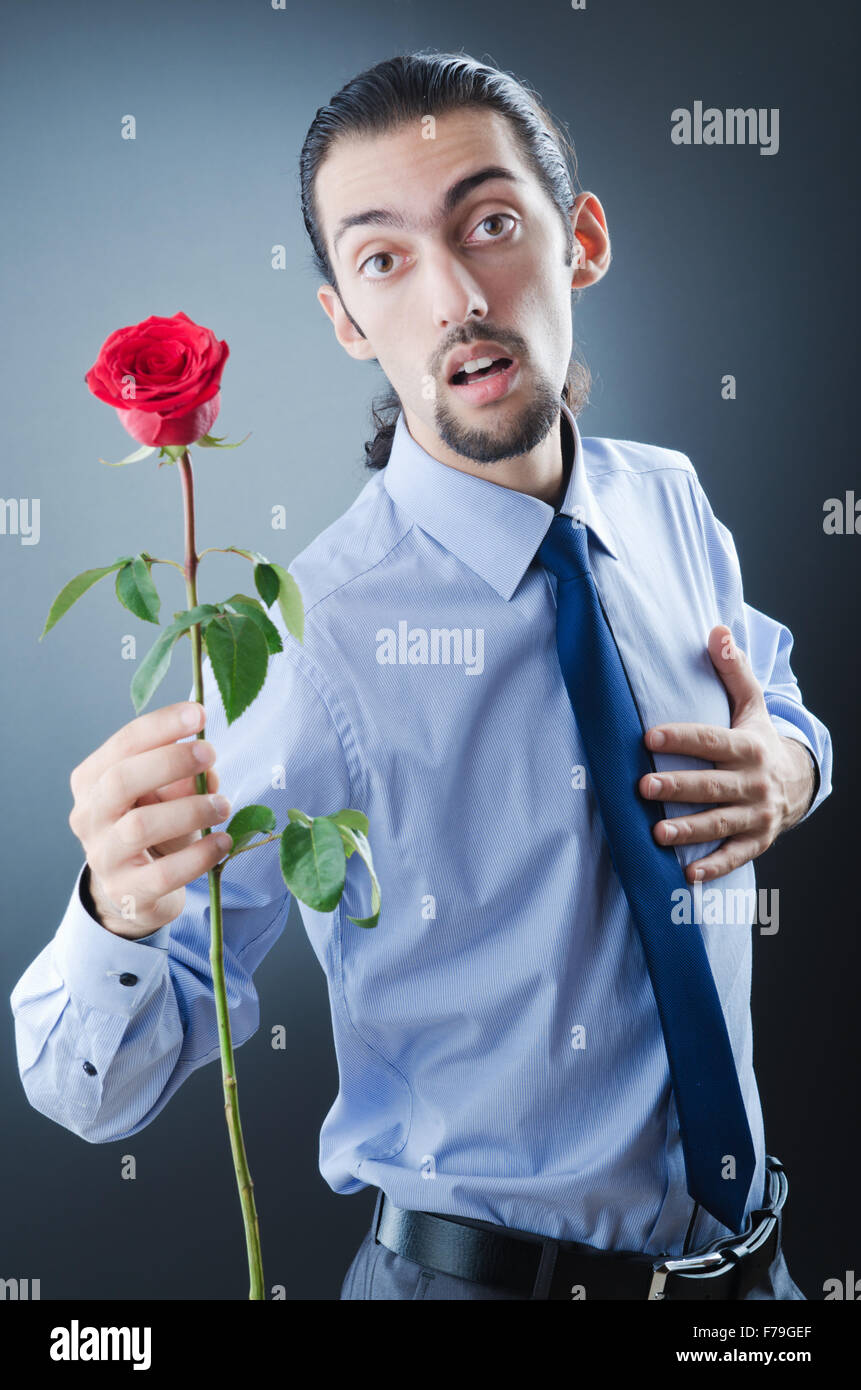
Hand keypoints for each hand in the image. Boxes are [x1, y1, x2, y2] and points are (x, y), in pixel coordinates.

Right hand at [68, 701, 233, 937]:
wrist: (131, 892)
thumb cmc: (152, 828)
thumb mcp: (166, 795)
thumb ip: (183, 777)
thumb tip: (208, 770)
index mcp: (92, 781)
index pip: (123, 744)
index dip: (161, 726)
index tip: (198, 714)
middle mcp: (89, 816)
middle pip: (121, 780)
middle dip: (170, 761)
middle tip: (210, 752)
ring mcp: (103, 857)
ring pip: (140, 826)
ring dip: (190, 809)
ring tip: (223, 804)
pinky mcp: (127, 893)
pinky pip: (164, 873)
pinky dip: (199, 855)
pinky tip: (223, 841)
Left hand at [639, 625, 815, 883]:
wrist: (798, 781)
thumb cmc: (759, 739)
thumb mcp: (751, 704)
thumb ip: (732, 670)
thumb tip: (717, 629)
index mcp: (749, 745)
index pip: (712, 740)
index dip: (682, 738)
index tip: (649, 738)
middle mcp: (754, 781)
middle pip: (713, 784)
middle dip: (679, 787)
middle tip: (643, 788)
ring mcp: (758, 814)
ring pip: (722, 822)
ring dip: (690, 829)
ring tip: (657, 833)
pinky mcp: (757, 840)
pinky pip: (736, 855)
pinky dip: (714, 865)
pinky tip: (688, 874)